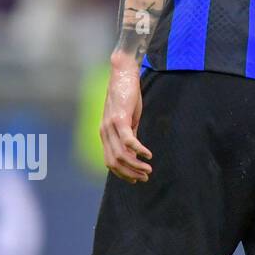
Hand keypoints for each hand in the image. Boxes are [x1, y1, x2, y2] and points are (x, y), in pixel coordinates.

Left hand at [100, 63, 152, 182]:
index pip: (110, 161)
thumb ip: (128, 135)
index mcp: (105, 134)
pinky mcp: (120, 119)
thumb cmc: (127, 96)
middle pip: (114, 162)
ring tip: (148, 169)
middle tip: (144, 177)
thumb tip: (134, 152)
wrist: (123, 75)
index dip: (123, 173)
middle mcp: (105, 133)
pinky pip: (128, 141)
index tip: (136, 179)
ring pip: (121, 154)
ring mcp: (111, 126)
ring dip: (135, 165)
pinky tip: (148, 154)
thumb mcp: (128, 119)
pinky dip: (139, 150)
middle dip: (129, 173)